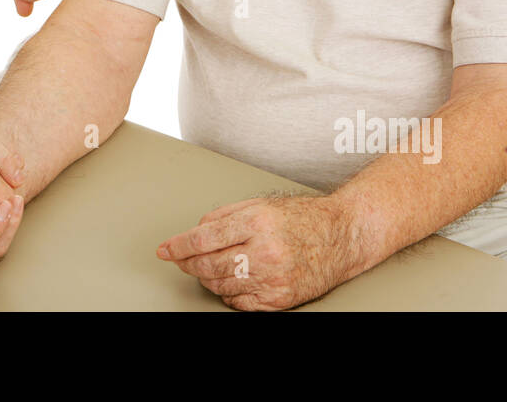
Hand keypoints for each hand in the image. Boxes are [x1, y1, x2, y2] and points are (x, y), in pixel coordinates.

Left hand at [155, 193, 354, 310]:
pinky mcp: (281, 299)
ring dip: (207, 278)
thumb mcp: (260, 204)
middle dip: (188, 264)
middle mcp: (265, 251)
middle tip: (181, 260)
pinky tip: (231, 281)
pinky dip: (228, 294)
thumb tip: (194, 232)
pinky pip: (240, 303)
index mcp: (257, 222)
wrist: (341, 236)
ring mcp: (274, 278)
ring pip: (221, 285)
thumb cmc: (302, 218)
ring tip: (209, 267)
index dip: (178, 246)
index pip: (203, 238)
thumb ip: (224, 215)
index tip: (165, 250)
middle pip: (208, 265)